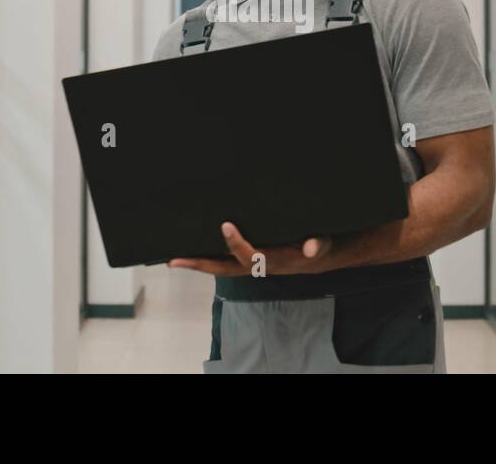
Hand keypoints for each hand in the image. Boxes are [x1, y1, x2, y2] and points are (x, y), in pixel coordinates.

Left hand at [167, 222, 331, 276]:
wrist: (316, 256)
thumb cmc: (317, 245)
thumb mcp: (322, 243)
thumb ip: (317, 244)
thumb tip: (312, 247)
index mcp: (272, 261)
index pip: (249, 256)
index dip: (236, 244)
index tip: (225, 225)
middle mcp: (257, 266)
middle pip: (223, 269)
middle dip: (199, 265)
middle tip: (174, 261)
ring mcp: (249, 265)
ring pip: (219, 267)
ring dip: (196, 264)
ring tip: (173, 259)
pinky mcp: (246, 260)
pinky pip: (222, 261)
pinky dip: (206, 258)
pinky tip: (190, 251)